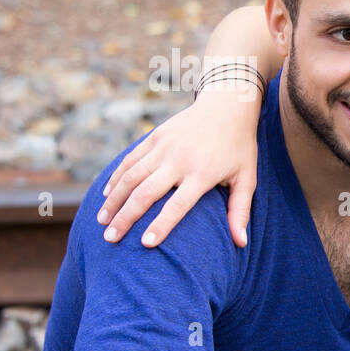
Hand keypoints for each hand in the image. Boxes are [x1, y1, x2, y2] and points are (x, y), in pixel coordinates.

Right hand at [97, 84, 260, 247]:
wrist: (227, 106)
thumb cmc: (239, 148)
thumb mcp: (247, 178)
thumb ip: (240, 211)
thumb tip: (241, 243)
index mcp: (202, 174)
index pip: (178, 205)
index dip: (161, 225)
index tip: (145, 244)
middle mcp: (179, 160)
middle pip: (145, 193)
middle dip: (125, 218)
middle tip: (110, 239)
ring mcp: (163, 147)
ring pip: (130, 176)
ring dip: (114, 200)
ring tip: (102, 222)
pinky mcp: (154, 137)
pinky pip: (129, 160)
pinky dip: (116, 178)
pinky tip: (107, 195)